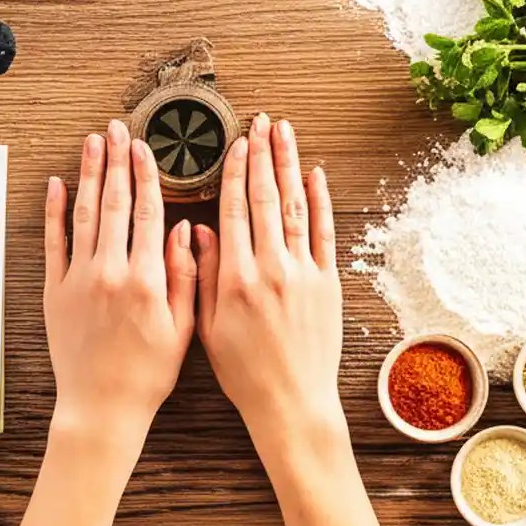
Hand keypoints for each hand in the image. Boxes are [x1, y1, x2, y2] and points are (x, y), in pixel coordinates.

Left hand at [43, 119, 195, 437]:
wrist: (102, 407)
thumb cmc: (148, 373)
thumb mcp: (183, 327)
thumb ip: (185, 275)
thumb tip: (186, 230)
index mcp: (146, 279)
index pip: (146, 212)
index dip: (145, 175)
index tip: (144, 148)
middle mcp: (110, 272)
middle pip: (112, 203)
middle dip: (115, 161)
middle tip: (115, 129)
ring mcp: (79, 279)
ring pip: (82, 214)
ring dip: (87, 174)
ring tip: (91, 142)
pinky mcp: (55, 292)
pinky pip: (53, 243)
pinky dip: (54, 212)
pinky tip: (56, 184)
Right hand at [195, 113, 342, 435]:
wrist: (291, 403)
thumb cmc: (245, 372)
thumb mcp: (208, 326)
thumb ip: (203, 275)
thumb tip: (198, 230)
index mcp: (236, 279)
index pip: (236, 211)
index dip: (236, 172)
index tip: (235, 143)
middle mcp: (272, 269)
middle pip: (267, 199)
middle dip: (262, 155)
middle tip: (260, 122)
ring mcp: (304, 274)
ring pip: (296, 207)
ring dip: (289, 165)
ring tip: (284, 132)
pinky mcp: (328, 283)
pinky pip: (325, 234)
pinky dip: (321, 201)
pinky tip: (315, 174)